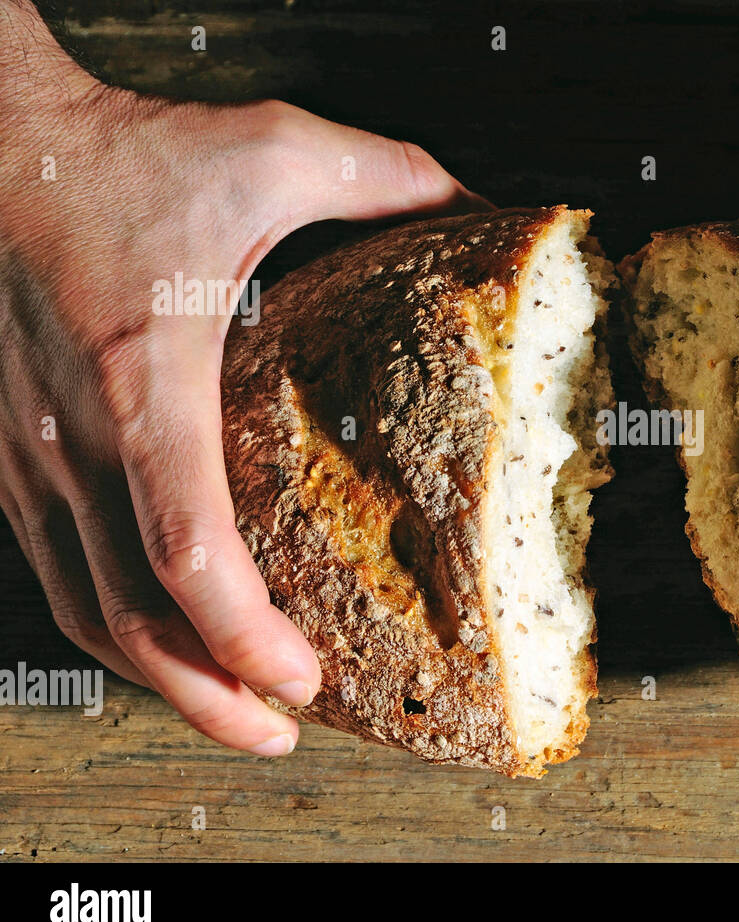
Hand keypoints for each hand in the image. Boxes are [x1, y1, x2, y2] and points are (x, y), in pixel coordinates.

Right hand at [0, 1, 486, 754]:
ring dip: (160, 677)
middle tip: (283, 733)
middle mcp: (73, 439)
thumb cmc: (117, 155)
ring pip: (84, 609)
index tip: (305, 679)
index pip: (186, 548)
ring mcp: (28, 459)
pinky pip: (57, 569)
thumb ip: (383, 177)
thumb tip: (472, 203)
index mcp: (145, 382)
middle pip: (132, 615)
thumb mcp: (269, 150)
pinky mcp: (11, 457)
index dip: (244, 634)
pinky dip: (115, 624)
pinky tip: (163, 639)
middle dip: (208, 694)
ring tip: (234, 713)